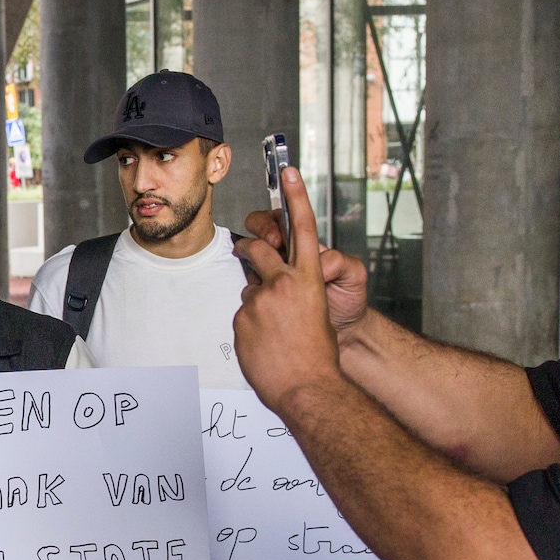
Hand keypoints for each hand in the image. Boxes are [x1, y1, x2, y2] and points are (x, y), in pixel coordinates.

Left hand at [233, 166, 347, 414]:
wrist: (308, 387)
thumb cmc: (319, 355)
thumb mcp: (317, 314)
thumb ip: (296, 294)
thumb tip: (275, 292)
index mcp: (310, 279)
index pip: (304, 230)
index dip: (296, 198)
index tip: (289, 173)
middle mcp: (284, 284)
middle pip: (259, 249)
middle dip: (249, 244)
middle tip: (241, 244)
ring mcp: (260, 301)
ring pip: (249, 290)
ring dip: (256, 303)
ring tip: (272, 331)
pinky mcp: (241, 318)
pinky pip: (241, 316)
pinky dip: (250, 327)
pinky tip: (265, 346)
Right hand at [245, 189, 368, 335]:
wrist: (341, 332)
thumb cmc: (347, 302)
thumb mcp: (354, 276)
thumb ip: (340, 262)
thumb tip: (321, 264)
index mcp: (310, 247)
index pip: (292, 219)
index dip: (286, 212)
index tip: (286, 221)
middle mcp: (289, 257)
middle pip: (264, 226)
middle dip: (263, 227)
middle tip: (272, 241)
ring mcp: (274, 274)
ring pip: (253, 252)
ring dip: (253, 253)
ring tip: (263, 264)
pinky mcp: (265, 294)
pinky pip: (250, 281)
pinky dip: (250, 280)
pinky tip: (258, 286)